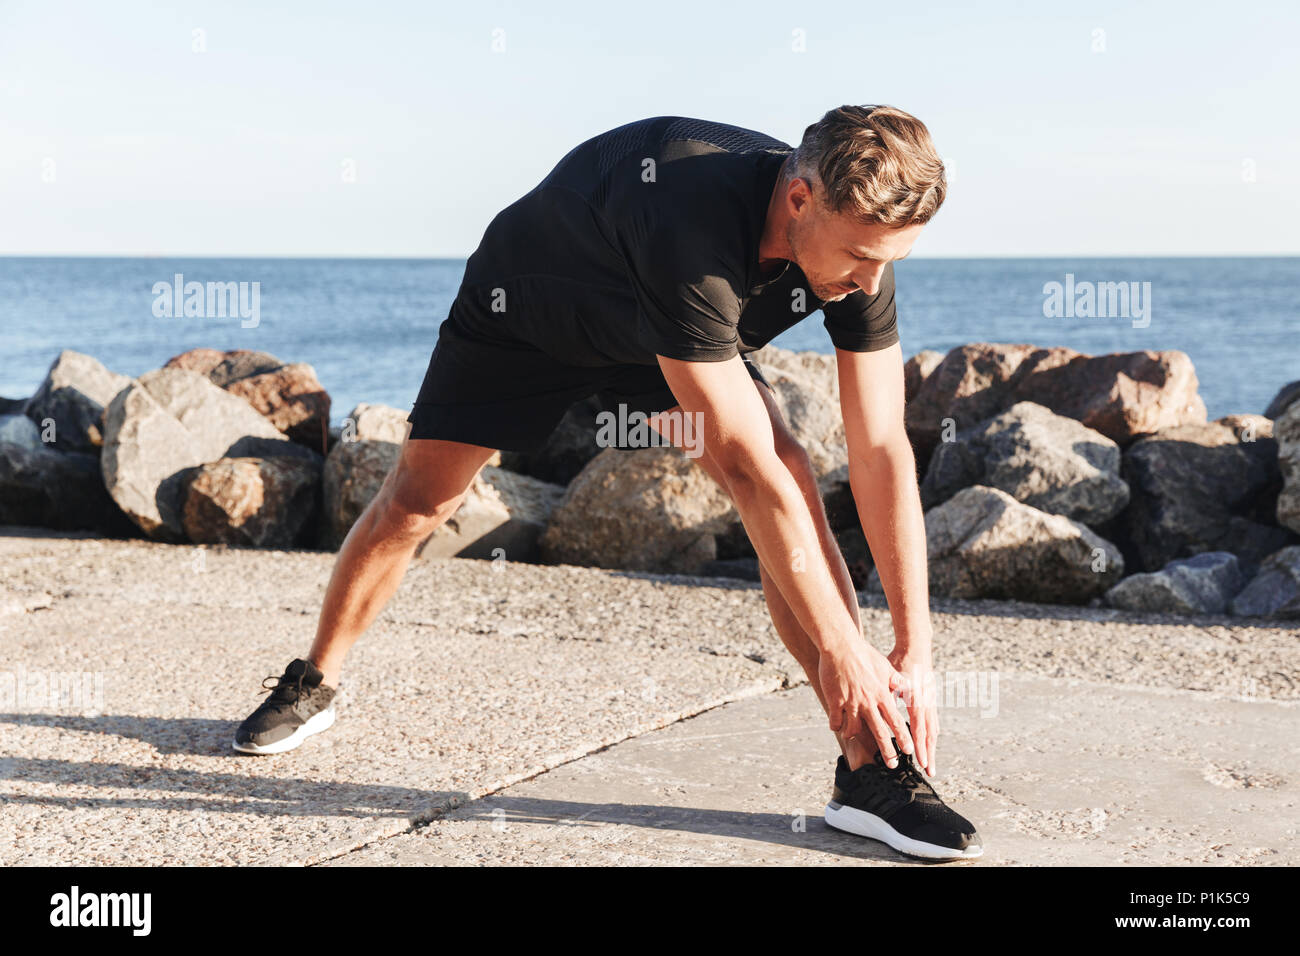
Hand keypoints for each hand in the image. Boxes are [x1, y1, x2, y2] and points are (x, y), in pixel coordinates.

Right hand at [819, 638, 913, 765]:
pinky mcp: (836, 700)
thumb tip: (908, 687)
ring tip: (853, 738)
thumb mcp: (885, 666)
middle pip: (880, 731)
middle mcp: (869, 701)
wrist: (841, 645)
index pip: (896, 720)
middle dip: (887, 750)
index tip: (909, 750)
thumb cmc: (864, 654)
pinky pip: (836, 720)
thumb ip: (896, 681)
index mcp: (882, 694)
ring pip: (854, 728)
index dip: (903, 737)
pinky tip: (836, 726)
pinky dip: (836, 725)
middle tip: (892, 764)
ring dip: (854, 735)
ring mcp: (852, 702)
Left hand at [889, 645, 937, 775]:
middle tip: (929, 771)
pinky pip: (933, 721)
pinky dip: (932, 734)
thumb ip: (888, 693)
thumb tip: (881, 708)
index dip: (920, 746)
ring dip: (932, 747)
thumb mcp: (892, 677)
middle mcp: (927, 703)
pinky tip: (929, 743)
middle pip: (930, 734)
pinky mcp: (932, 699)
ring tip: (930, 763)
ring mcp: (932, 702)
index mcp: (917, 700)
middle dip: (930, 753)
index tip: (920, 761)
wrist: (916, 647)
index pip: (919, 728)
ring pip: (933, 729)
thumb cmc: (900, 661)